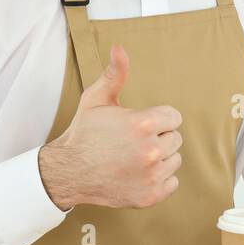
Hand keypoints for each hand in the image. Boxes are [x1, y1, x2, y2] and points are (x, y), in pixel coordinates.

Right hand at [38, 43, 182, 209]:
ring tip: (134, 157)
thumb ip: (115, 74)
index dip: (158, 119)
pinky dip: (159, 179)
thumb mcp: (96, 99)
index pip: (174, 117)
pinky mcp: (150, 195)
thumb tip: (119, 49)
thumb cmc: (84, 134)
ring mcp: (151, 175)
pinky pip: (172, 182)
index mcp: (143, 124)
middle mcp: (150, 150)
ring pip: (174, 160)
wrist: (68, 171)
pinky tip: (139, 174)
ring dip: (160, 158)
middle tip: (134, 142)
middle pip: (175, 138)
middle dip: (159, 137)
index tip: (142, 125)